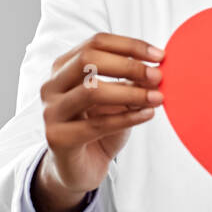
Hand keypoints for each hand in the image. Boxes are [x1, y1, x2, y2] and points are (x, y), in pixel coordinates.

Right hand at [35, 33, 163, 211]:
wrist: (79, 168)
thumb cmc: (98, 127)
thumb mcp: (118, 99)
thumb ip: (131, 82)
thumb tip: (157, 68)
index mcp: (63, 67)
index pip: (96, 42)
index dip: (130, 45)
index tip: (160, 55)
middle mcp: (52, 85)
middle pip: (88, 59)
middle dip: (128, 65)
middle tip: (158, 76)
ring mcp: (51, 112)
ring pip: (91, 91)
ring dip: (130, 93)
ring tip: (157, 98)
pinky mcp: (57, 138)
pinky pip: (97, 124)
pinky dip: (127, 118)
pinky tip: (148, 114)